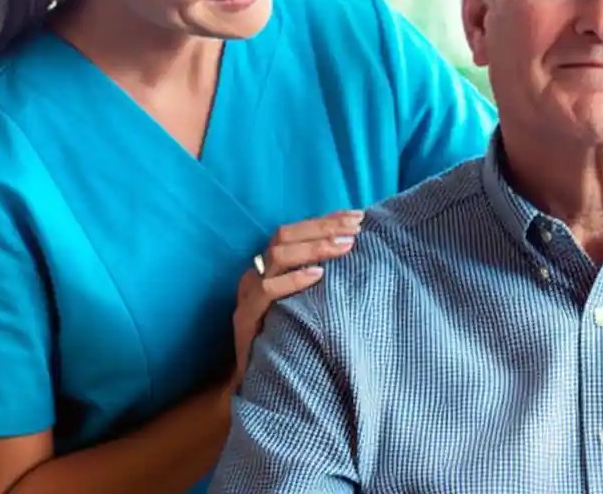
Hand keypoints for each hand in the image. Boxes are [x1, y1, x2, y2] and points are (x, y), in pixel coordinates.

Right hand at [231, 210, 363, 381]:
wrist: (257, 385)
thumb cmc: (288, 341)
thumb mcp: (305, 304)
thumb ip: (321, 280)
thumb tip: (357, 256)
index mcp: (270, 267)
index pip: (295, 232)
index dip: (324, 221)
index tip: (356, 216)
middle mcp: (256, 274)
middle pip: (285, 235)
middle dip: (323, 227)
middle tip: (356, 227)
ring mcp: (248, 295)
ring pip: (277, 256)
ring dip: (314, 247)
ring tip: (344, 246)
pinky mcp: (246, 318)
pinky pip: (267, 291)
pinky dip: (293, 280)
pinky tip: (318, 275)